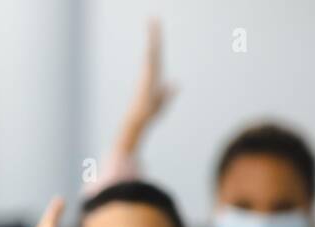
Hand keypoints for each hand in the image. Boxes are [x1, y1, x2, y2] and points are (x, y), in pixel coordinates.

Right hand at [116, 19, 174, 154]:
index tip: (156, 28)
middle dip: (154, 32)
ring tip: (152, 20)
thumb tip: (176, 83)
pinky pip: (150, 60)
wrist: (139, 121)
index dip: (157, 40)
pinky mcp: (146, 77)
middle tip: (153, 16)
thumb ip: (169, 92)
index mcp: (154, 74)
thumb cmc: (148, 114)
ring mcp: (147, 73)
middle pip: (154, 48)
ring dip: (152, 35)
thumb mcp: (163, 101)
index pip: (157, 53)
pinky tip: (152, 40)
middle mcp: (149, 71)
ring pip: (151, 50)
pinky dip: (151, 49)